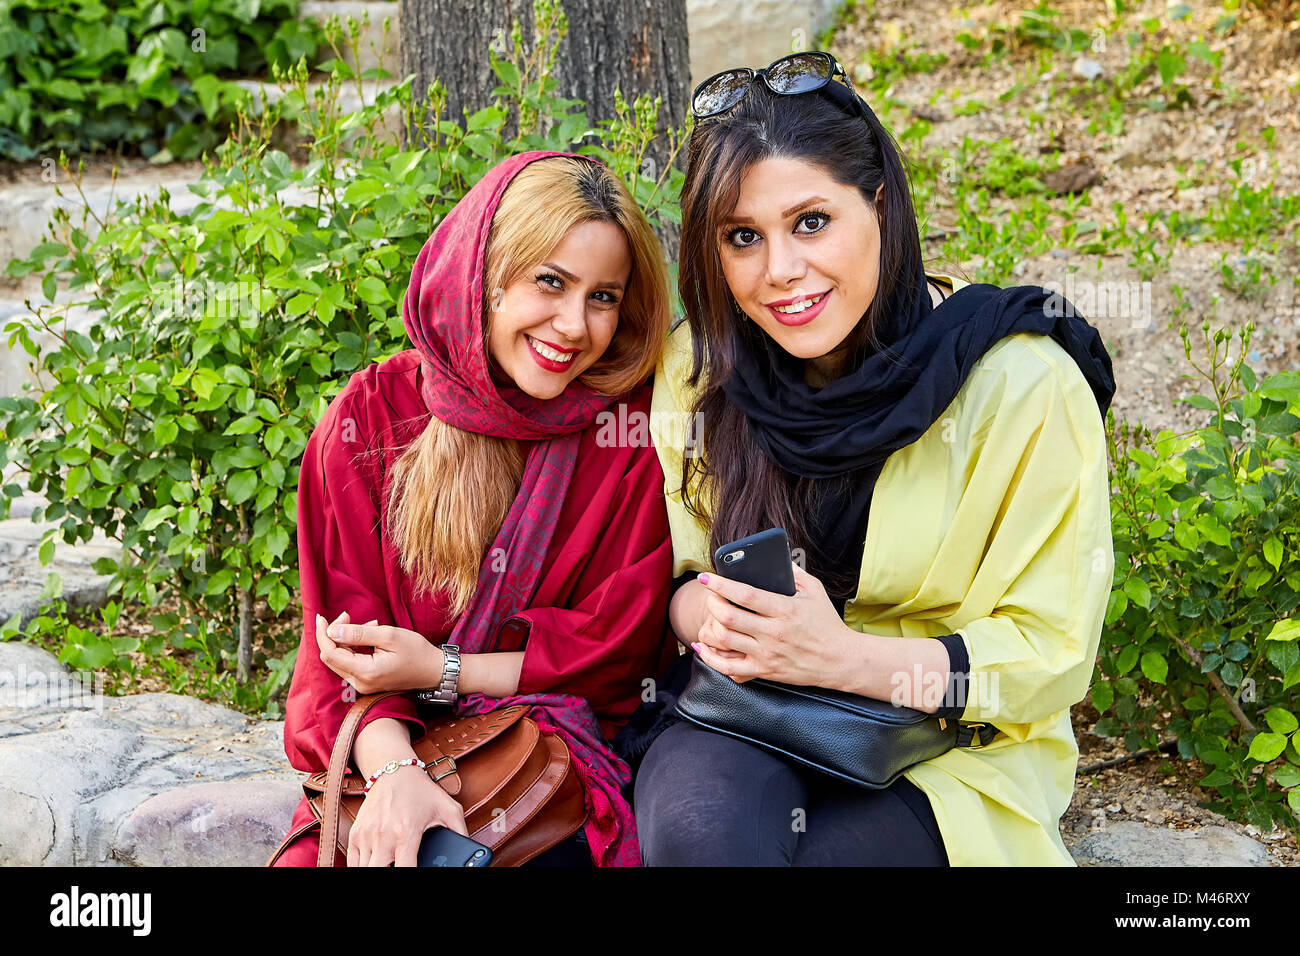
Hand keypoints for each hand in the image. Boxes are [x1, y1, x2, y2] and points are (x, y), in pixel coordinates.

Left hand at [316, 610, 442, 694]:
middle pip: (330, 657)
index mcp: (365, 672)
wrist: (434, 671)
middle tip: (347, 616)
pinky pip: (349, 664)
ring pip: (339, 660)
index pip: (330, 653)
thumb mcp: (389, 636)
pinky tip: (367, 636)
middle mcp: (360, 683)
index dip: (323, 634)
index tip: (322, 617)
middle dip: (333, 634)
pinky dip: (352, 648)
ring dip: (344, 640)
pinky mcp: (366, 683)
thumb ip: (359, 633)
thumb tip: (332, 630)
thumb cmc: (416, 651)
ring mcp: (362, 685)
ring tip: (368, 625)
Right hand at [347, 765, 468, 866]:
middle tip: (402, 868)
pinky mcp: (355, 834)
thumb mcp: (448, 808)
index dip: (411, 876)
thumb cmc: (420, 790)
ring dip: (376, 870)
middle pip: (377, 873)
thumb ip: (461, 831)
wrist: (394, 770)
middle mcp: (383, 835)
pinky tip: (376, 863)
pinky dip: (362, 866)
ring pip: (364, 869)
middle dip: (389, 876)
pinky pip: (353, 862)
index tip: (418, 873)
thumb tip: (470, 850)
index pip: (406, 869)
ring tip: (391, 864)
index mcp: (406, 832)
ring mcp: (366, 835)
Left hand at [692, 563, 850, 686]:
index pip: (745, 594)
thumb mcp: (815, 591)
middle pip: (729, 617)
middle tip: (710, 596)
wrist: (840, 660)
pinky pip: (728, 668)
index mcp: (784, 610)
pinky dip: (710, 657)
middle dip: (712, 603)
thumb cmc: (827, 624)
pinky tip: (702, 646)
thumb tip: (776, 558)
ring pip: (725, 640)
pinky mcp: (764, 671)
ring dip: (709, 625)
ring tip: (709, 616)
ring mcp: (767, 654)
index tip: (706, 577)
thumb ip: (795, 573)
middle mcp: (773, 633)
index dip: (720, 584)